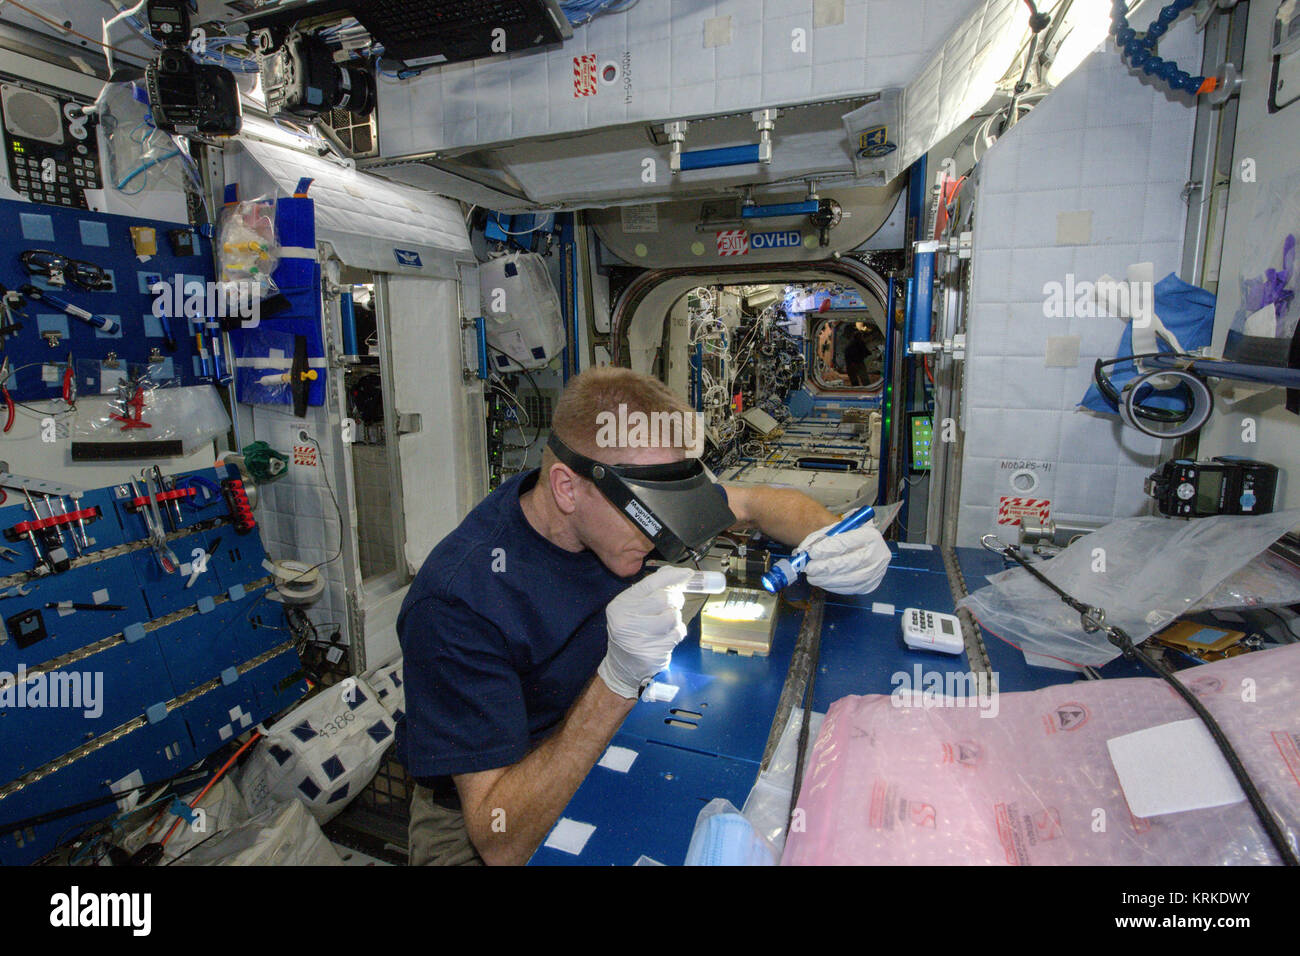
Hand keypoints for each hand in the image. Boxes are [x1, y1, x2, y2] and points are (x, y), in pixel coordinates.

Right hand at [599, 565, 693, 698]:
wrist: (623, 667)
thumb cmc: (632, 632)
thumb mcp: (634, 608)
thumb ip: (651, 591)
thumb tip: (673, 573)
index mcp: (621, 604)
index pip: (650, 583)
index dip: (672, 577)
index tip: (688, 573)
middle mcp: (626, 619)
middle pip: (664, 598)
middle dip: (676, 599)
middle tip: (676, 603)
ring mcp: (638, 637)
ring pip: (673, 616)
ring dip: (676, 618)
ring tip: (669, 623)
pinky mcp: (651, 652)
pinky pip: (677, 634)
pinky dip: (678, 632)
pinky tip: (668, 636)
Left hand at [797, 521, 890, 593]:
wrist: (863, 548)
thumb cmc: (846, 538)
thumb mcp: (835, 531)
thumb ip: (820, 538)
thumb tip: (804, 551)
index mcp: (871, 535)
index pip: (849, 542)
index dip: (829, 548)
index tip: (812, 552)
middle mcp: (878, 555)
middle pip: (851, 563)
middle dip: (826, 567)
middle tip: (809, 567)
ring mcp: (876, 573)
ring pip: (850, 579)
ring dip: (827, 579)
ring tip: (812, 576)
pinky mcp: (869, 586)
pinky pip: (849, 589)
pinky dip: (832, 586)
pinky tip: (822, 581)